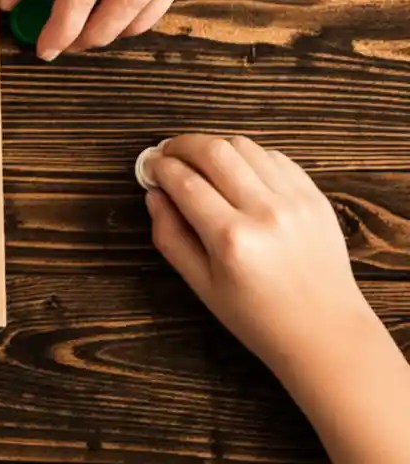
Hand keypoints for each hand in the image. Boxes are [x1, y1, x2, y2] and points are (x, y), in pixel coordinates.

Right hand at [143, 135, 372, 370]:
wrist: (325, 331)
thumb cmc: (257, 316)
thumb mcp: (201, 285)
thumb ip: (170, 236)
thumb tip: (154, 195)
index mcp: (231, 240)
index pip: (185, 182)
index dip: (160, 167)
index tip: (149, 166)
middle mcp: (264, 213)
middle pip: (213, 151)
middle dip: (182, 145)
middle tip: (168, 153)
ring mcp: (295, 201)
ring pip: (244, 146)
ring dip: (214, 147)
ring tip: (200, 161)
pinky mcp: (315, 196)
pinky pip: (275, 157)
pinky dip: (248, 157)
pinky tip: (237, 173)